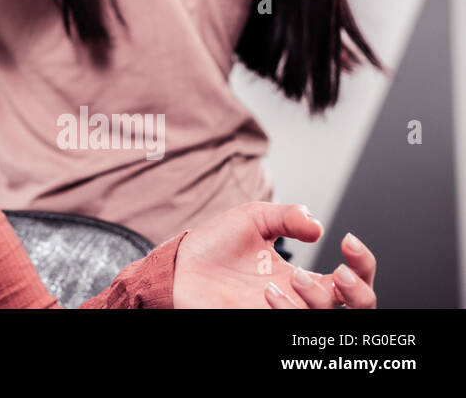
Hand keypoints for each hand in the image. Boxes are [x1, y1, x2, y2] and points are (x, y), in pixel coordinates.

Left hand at [171, 202, 375, 307]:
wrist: (180, 266)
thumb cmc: (216, 244)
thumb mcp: (254, 218)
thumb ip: (287, 217)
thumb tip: (318, 227)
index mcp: (306, 278)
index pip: (355, 281)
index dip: (364, 263)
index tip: (347, 239)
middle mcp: (300, 302)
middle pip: (359, 312)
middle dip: (359, 293)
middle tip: (339, 271)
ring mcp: (282, 314)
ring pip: (326, 321)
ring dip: (318, 300)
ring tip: (291, 275)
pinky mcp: (261, 323)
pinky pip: (292, 327)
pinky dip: (289, 311)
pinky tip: (268, 291)